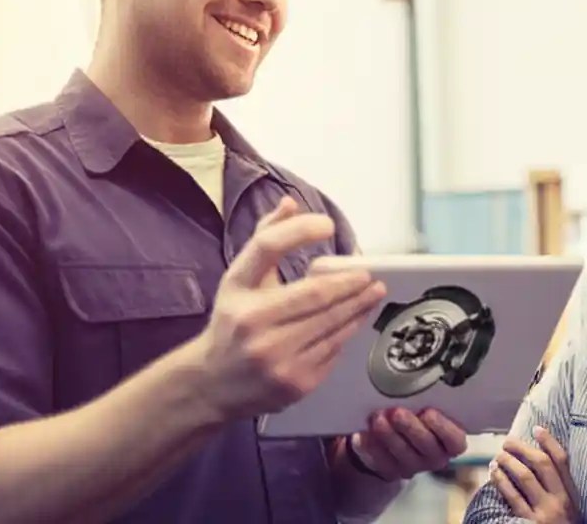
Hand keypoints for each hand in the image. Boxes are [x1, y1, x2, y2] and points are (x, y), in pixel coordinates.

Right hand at [197, 196, 386, 419]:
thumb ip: (265, 239)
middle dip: (349, 281)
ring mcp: (274, 356)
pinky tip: (357, 318)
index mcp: (236, 289)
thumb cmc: (232, 323)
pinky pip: (332, 349)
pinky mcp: (294, 382)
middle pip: (314, 293)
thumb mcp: (239, 279)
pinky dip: (349, 330)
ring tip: (374, 291)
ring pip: (330, 323)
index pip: (268, 247)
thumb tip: (290, 203)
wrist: (212, 384)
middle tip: (368, 273)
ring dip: (358, 305)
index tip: (327, 225)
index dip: (299, 231)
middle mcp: (252, 322)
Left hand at [349, 408, 467, 480]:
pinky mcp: (391, 470)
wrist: (394, 433)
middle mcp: (435, 456)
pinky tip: (364, 433)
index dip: (443, 428)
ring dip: (389, 435)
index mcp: (451, 441)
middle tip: (397, 412)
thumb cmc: (417, 411)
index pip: (455, 440)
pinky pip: (381, 461)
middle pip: (426, 446)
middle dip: (411, 428)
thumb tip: (419, 373)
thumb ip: (428, 398)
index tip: (429, 412)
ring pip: (402, 454)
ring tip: (378, 417)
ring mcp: (413, 466)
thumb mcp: (427, 404)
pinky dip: (372, 446)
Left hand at [492, 427, 579, 523]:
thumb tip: (539, 458)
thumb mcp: (570, 509)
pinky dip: (500, 481)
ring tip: (498, 456)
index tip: (537, 428)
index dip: (550, 442)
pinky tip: (493, 473)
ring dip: (508, 462)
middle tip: (508, 442)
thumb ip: (559, 488)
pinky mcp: (528, 523)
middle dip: (523, 449)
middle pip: (541, 464)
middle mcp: (560, 501)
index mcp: (573, 496)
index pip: (562, 462)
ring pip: (524, 477)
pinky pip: (511, 497)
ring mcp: (544, 513)